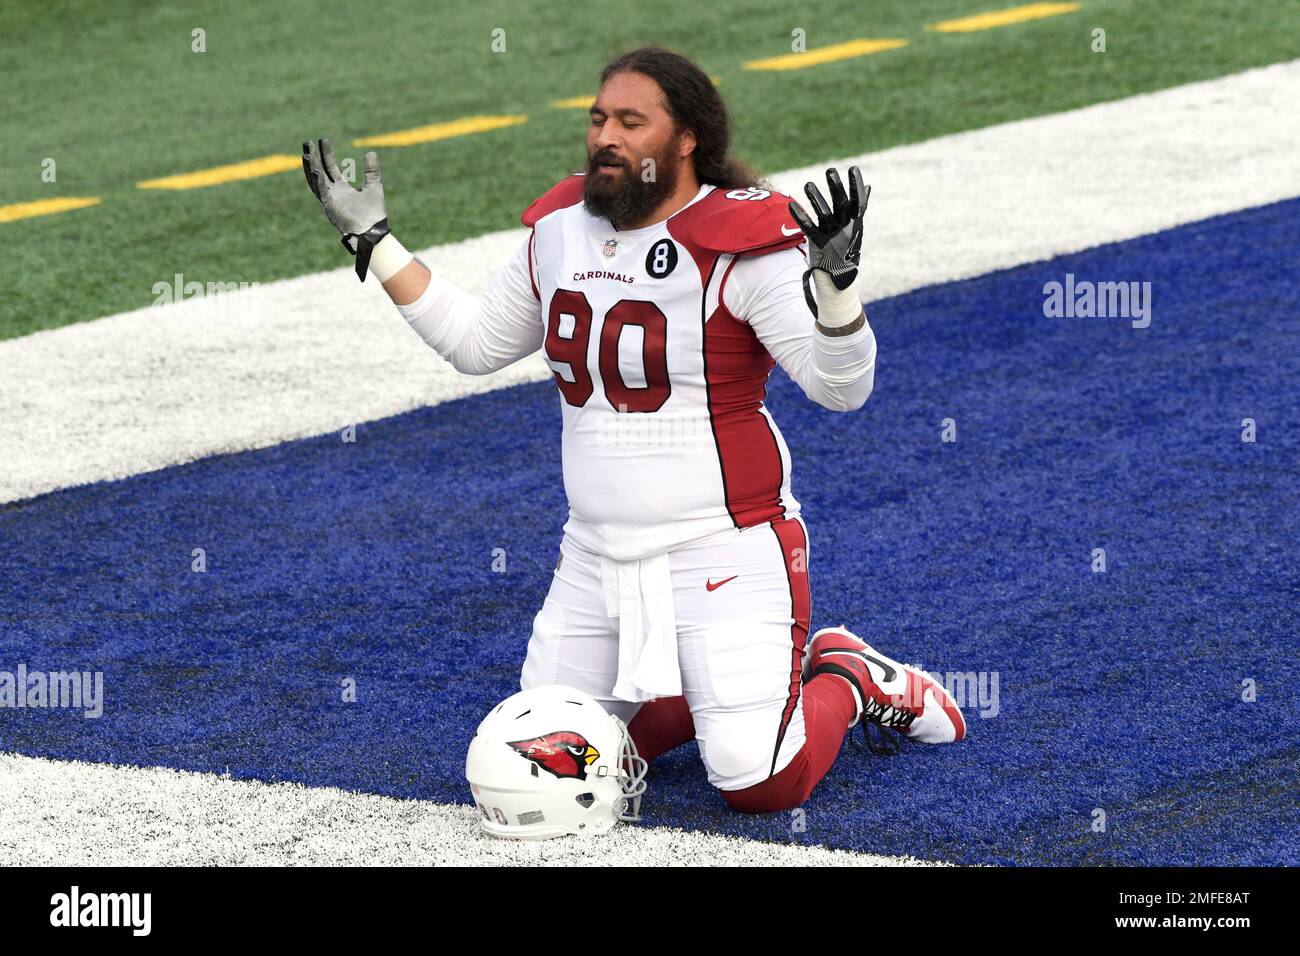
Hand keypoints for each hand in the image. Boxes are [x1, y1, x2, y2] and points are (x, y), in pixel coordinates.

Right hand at [302, 137, 390, 280]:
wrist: (373, 231)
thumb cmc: (374, 213)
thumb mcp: (374, 186)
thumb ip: (371, 171)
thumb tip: (371, 151)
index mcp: (341, 188)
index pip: (330, 167)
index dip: (326, 154)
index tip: (322, 140)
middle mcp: (332, 193)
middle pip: (318, 171)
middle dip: (313, 157)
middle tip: (307, 142)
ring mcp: (329, 200)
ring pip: (315, 181)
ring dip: (310, 168)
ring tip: (306, 154)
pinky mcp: (330, 208)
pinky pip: (322, 193)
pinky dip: (318, 182)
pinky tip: (316, 171)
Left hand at [788, 166, 868, 291]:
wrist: (840, 277)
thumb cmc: (848, 247)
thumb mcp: (857, 226)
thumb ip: (860, 206)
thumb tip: (868, 186)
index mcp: (856, 222)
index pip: (859, 200)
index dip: (856, 185)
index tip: (854, 168)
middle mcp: (845, 227)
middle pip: (842, 204)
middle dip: (836, 187)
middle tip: (830, 170)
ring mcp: (832, 235)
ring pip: (824, 214)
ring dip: (816, 199)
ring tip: (808, 184)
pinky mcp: (818, 243)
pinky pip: (808, 227)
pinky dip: (800, 216)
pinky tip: (791, 205)